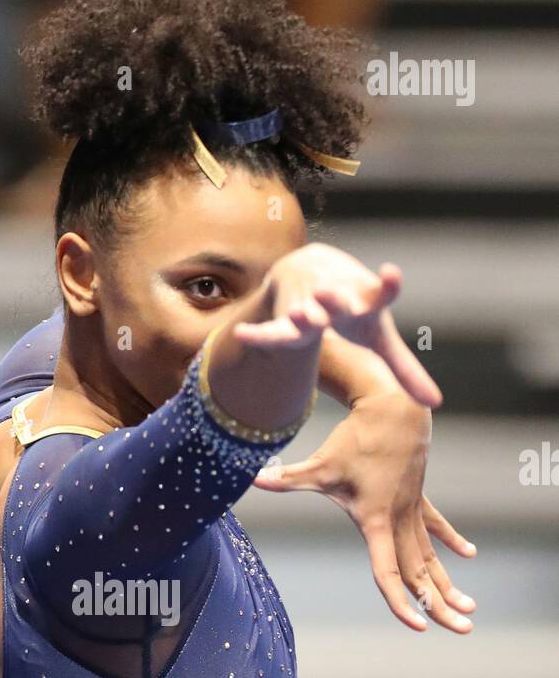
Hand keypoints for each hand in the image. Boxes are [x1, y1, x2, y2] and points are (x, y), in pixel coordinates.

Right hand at [235, 243, 441, 408]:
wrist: (310, 273)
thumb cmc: (351, 309)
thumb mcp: (377, 336)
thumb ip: (404, 368)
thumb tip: (435, 404)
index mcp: (365, 300)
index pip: (381, 291)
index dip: (388, 284)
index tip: (391, 273)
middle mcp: (335, 297)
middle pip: (336, 301)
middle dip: (335, 300)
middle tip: (334, 299)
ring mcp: (307, 304)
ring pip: (305, 311)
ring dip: (303, 313)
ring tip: (301, 316)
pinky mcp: (282, 317)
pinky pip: (270, 330)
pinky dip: (258, 333)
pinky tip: (242, 334)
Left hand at [252, 388, 477, 632]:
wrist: (393, 407)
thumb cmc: (354, 439)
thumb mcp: (320, 464)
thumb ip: (289, 477)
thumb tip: (255, 478)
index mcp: (377, 520)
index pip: (389, 572)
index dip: (400, 601)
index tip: (417, 625)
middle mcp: (398, 519)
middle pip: (420, 573)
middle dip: (441, 604)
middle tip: (464, 630)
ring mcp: (411, 508)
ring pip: (432, 556)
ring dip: (450, 583)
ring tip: (471, 610)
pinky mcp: (417, 496)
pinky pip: (435, 526)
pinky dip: (449, 541)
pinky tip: (469, 554)